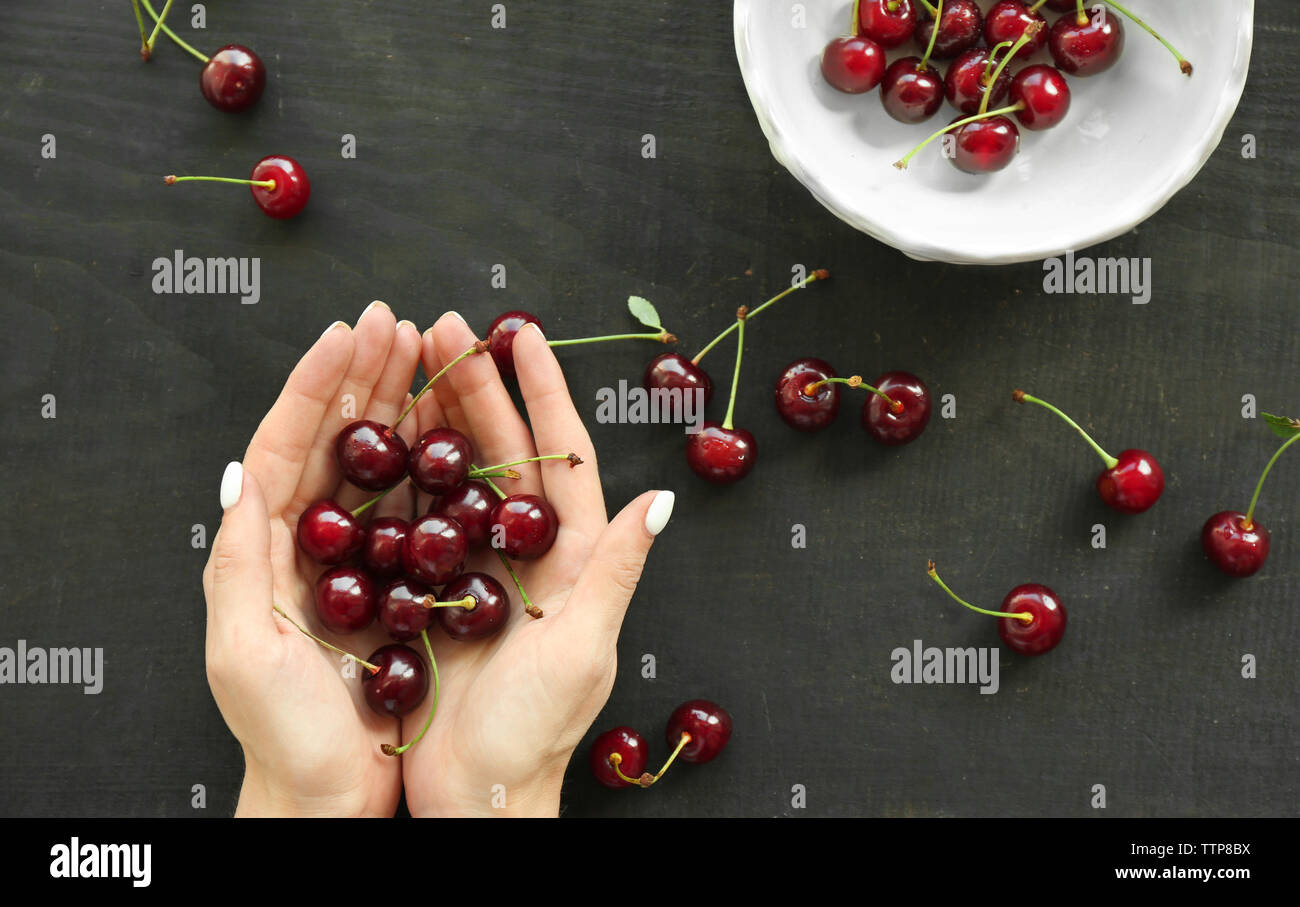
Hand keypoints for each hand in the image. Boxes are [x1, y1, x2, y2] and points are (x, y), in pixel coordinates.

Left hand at [203, 301, 426, 816]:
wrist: (329, 796)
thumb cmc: (283, 732)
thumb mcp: (243, 649)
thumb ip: (235, 560)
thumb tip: (238, 474)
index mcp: (261, 547)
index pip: (285, 442)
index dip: (316, 382)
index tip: (350, 332)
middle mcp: (308, 541)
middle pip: (334, 438)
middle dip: (365, 375)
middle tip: (399, 322)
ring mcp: (355, 558)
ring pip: (378, 461)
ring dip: (402, 404)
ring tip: (429, 352)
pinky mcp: (395, 581)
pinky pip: (413, 506)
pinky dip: (431, 461)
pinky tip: (454, 428)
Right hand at [397, 313, 672, 816]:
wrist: (477, 793)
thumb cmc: (535, 732)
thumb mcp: (583, 647)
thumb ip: (617, 570)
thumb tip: (662, 498)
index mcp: (575, 558)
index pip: (565, 457)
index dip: (545, 393)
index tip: (524, 334)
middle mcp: (529, 552)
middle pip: (505, 451)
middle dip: (479, 386)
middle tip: (444, 330)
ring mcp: (480, 565)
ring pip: (460, 471)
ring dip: (440, 416)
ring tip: (411, 361)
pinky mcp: (437, 587)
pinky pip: (422, 513)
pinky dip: (406, 470)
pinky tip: (382, 433)